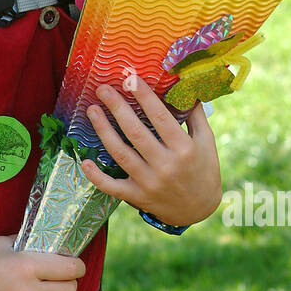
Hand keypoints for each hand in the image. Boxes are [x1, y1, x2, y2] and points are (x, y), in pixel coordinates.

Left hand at [79, 75, 221, 226]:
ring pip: (121, 154)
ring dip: (103, 131)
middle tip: (103, 89)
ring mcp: (149, 182)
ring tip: (92, 111)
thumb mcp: (206, 142)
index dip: (144, 97)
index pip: (161, 117)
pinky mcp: (137, 196)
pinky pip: (113, 187)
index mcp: (184, 148)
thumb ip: (196, 115)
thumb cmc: (204, 170)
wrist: (199, 210)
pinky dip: (96, 176)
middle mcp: (166, 165)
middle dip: (117, 108)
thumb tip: (187, 87)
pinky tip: (85, 161)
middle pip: (136, 132)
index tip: (130, 79)